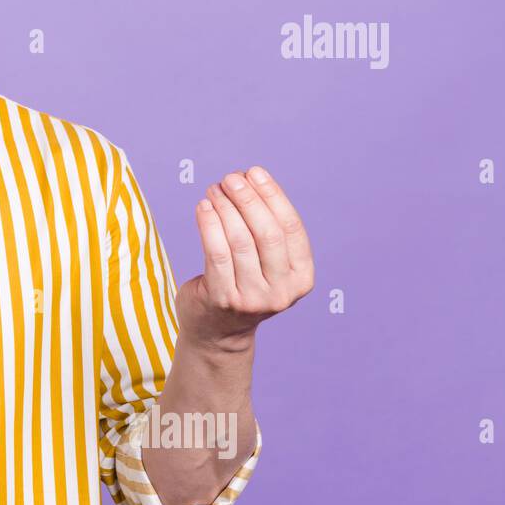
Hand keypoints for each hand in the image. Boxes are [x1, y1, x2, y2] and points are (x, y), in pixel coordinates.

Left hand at [176, 166, 314, 353]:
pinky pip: (216, 253)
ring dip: (225, 208)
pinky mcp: (223, 299)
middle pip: (266, 233)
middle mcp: (282, 292)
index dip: (273, 196)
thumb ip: (266, 231)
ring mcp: (252, 298)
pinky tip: (203, 207)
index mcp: (301, 278)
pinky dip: (209, 225)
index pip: (290, 228)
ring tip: (214, 190)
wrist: (217, 332)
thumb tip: (250, 180)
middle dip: (248, 199)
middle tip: (231, 178)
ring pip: (239, 241)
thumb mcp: (267, 264)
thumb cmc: (242, 285)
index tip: (255, 172)